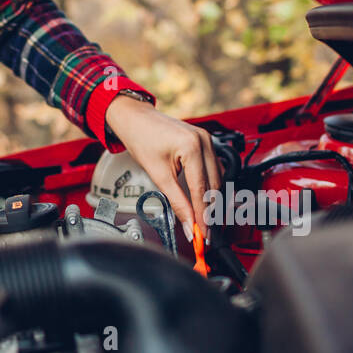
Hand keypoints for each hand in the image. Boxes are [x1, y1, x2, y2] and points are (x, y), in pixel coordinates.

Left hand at [103, 95, 222, 241]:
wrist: (135, 118)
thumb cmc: (141, 137)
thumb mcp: (158, 174)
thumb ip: (176, 202)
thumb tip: (188, 224)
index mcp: (193, 147)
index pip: (202, 190)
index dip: (203, 216)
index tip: (203, 235)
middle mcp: (204, 141)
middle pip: (214, 186)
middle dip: (210, 211)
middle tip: (205, 232)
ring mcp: (207, 139)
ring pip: (217, 178)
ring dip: (211, 199)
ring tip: (205, 220)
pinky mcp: (205, 141)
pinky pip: (214, 168)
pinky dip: (210, 185)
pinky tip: (205, 199)